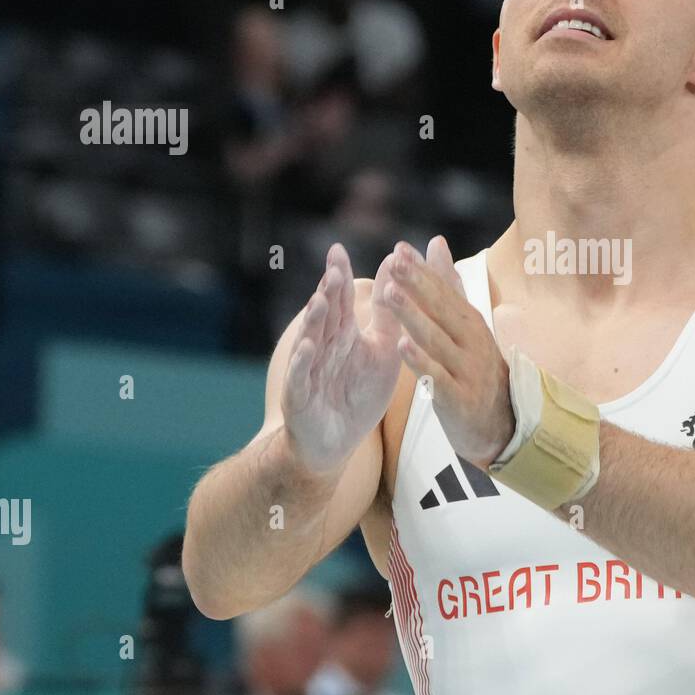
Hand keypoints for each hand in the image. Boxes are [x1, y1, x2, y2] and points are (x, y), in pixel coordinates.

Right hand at [281, 243, 402, 476]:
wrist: (333, 445)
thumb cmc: (356, 395)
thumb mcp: (381, 351)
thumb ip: (387, 314)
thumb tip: (394, 270)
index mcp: (342, 336)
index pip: (340, 301)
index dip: (339, 276)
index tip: (338, 250)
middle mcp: (322, 348)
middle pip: (325, 315)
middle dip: (329, 291)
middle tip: (335, 265)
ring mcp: (308, 372)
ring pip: (310, 341)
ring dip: (315, 321)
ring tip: (322, 299)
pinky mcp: (300, 398)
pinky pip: (301, 378)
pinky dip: (303, 363)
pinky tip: (308, 347)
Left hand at [384, 236, 514, 468]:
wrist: (502, 426)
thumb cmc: (477, 370)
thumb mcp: (467, 325)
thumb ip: (450, 286)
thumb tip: (436, 242)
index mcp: (470, 322)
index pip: (444, 291)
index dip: (422, 270)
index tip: (400, 248)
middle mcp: (472, 342)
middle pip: (442, 310)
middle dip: (417, 285)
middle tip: (395, 262)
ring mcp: (467, 370)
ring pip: (437, 339)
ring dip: (413, 316)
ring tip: (390, 295)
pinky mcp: (460, 398)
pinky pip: (438, 377)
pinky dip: (421, 361)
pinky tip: (402, 346)